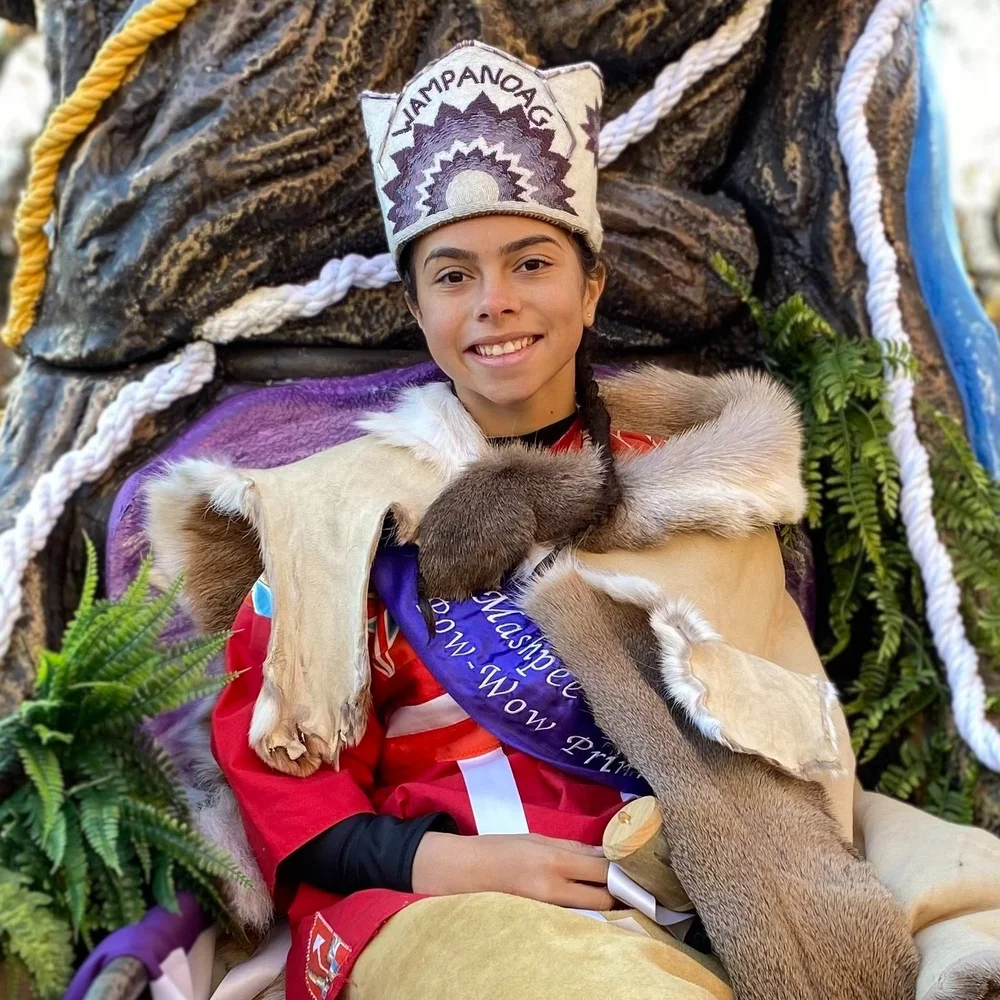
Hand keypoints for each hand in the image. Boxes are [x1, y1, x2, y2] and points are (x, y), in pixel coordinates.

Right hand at [411, 832, 613, 909]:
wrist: (465, 872)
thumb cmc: (500, 848)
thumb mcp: (537, 838)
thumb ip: (573, 848)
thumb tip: (605, 854)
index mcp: (554, 861)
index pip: (602, 872)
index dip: (623, 872)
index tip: (636, 868)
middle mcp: (553, 889)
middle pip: (603, 900)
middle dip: (620, 894)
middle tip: (630, 885)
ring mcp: (547, 910)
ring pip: (590, 913)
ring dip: (604, 904)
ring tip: (614, 895)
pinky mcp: (540, 920)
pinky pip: (573, 918)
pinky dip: (584, 911)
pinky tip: (589, 904)